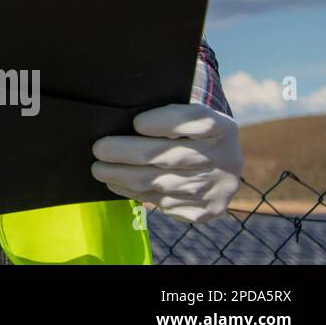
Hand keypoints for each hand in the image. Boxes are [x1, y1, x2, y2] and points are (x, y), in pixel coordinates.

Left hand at [90, 103, 243, 222]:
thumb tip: (117, 120)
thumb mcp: (183, 116)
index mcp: (222, 126)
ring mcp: (219, 187)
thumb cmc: (185, 132)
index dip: (166, 122)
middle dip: (128, 153)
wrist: (217, 163)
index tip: (137, 122)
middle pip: (171, 156)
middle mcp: (227, 158)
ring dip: (125, 177)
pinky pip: (165, 203)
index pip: (196, 121)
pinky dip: (137, 193)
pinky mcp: (209, 209)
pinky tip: (119, 185)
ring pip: (162, 184)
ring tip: (99, 170)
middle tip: (98, 149)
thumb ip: (160, 115)